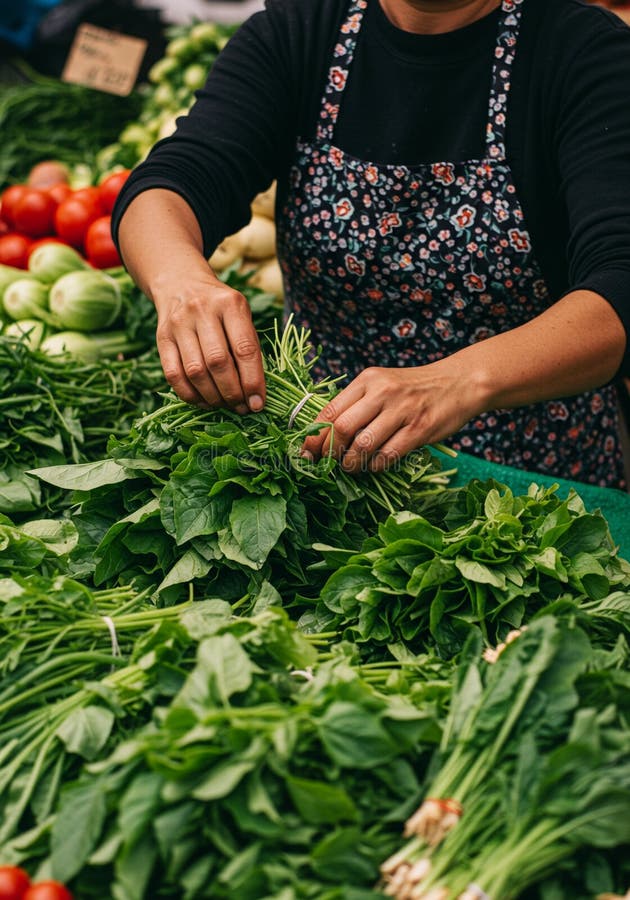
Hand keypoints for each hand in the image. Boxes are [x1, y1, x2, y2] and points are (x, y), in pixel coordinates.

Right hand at [153, 270, 265, 411]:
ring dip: (212, 397)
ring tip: (224, 405)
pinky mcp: (161, 337)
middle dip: (232, 392)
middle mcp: (202, 311)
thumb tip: (255, 394)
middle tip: (240, 407)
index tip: (257, 404)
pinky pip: (174, 375)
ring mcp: (179, 324)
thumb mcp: (240, 316)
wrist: (181, 284)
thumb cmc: (220, 308)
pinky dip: (190, 395)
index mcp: (230, 304)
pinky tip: (203, 401)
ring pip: (195, 372)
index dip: (252, 381)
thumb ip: (248, 348)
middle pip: (218, 362)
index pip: (244, 349)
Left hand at [301, 360, 481, 472]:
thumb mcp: (383, 384)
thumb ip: (358, 403)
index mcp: (367, 380)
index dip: (314, 436)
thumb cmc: (415, 389)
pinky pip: (388, 454)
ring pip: (363, 444)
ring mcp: (402, 410)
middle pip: (342, 429)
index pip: (330, 411)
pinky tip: (374, 466)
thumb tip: (326, 433)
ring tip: (351, 468)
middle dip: (329, 453)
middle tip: (327, 464)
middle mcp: (382, 392)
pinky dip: (376, 466)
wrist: (459, 382)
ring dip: (351, 463)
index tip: (306, 453)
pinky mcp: (420, 429)